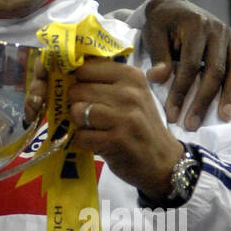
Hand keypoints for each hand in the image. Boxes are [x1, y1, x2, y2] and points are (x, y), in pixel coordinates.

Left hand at [69, 58, 183, 199]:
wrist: (163, 161)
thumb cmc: (141, 125)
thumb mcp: (132, 95)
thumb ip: (106, 82)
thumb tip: (68, 72)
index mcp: (131, 76)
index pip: (85, 69)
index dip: (79, 82)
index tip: (86, 93)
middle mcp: (129, 93)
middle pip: (77, 90)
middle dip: (76, 104)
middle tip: (89, 115)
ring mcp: (124, 117)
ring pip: (77, 111)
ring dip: (79, 123)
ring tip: (92, 128)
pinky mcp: (116, 140)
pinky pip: (81, 136)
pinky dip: (83, 141)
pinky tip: (96, 142)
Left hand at [140, 0, 230, 129]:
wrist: (176, 8)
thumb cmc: (162, 24)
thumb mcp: (154, 34)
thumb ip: (158, 56)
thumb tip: (156, 78)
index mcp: (196, 26)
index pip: (190, 65)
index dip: (181, 91)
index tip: (173, 114)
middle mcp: (219, 31)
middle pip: (216, 70)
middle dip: (204, 100)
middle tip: (193, 124)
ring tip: (225, 117)